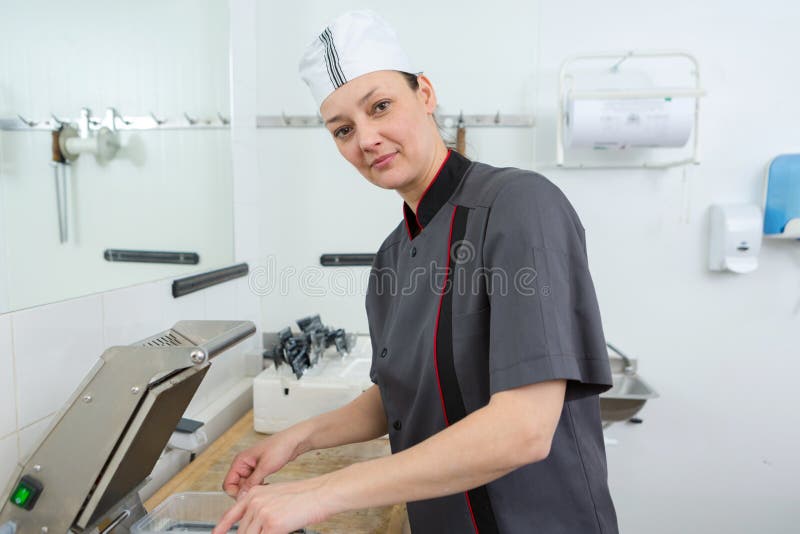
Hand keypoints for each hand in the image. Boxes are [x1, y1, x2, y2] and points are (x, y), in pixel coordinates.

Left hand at [212, 477, 331, 533]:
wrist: (320, 493)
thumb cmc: (305, 495)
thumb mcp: (276, 495)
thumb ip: (261, 507)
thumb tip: (255, 524)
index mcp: (255, 493)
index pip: (232, 514)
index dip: (223, 526)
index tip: (217, 533)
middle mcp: (255, 502)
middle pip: (242, 531)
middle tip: (263, 531)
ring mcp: (262, 514)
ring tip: (272, 531)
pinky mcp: (273, 525)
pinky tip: (277, 533)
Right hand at [222, 430, 304, 497]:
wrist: (294, 441)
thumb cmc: (280, 447)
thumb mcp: (265, 467)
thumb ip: (252, 482)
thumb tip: (240, 496)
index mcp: (240, 460)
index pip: (228, 483)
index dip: (235, 493)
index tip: (247, 496)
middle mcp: (244, 464)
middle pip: (236, 486)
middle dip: (245, 491)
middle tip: (258, 493)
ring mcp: (251, 467)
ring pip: (246, 485)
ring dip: (253, 489)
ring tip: (265, 487)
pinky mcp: (259, 469)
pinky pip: (254, 482)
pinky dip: (259, 486)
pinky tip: (267, 485)